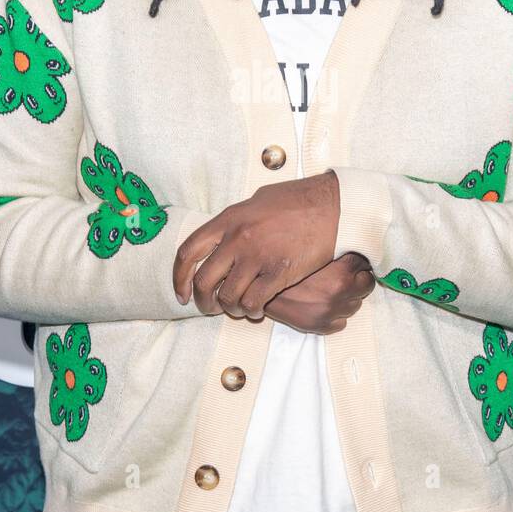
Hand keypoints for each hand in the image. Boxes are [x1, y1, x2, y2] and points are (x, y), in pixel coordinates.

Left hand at [172, 171, 339, 318]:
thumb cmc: (299, 200)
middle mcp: (237, 238)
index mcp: (228, 219)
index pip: (188, 252)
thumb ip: (237, 219)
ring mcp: (258, 256)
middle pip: (204, 281)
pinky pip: (253, 302)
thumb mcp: (258, 200)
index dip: (179, 278)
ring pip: (227, 297)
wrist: (333, 206)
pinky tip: (258, 308)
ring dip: (230, 309)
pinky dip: (251, 311)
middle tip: (210, 308)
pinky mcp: (279, 272)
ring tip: (239, 308)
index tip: (183, 293)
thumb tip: (225, 233)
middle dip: (203, 301)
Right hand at [263, 252, 375, 333]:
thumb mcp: (308, 250)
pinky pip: (341, 323)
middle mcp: (338, 294)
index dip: (357, 259)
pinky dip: (335, 314)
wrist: (255, 286)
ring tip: (331, 287)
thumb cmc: (280, 262)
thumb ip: (332, 247)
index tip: (351, 257)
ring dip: (347, 297)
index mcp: (340, 273)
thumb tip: (350, 238)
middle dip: (356, 278)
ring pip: (355, 305)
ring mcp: (330, 312)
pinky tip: (323, 303)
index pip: (364, 264)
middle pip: (365, 284)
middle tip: (343, 272)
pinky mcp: (320, 326)